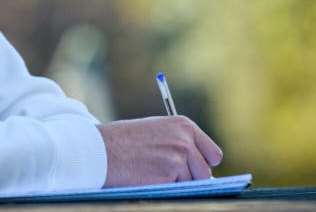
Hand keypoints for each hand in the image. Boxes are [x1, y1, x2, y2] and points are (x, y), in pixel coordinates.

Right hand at [96, 116, 222, 186]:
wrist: (101, 150)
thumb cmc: (126, 141)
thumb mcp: (158, 131)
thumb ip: (180, 143)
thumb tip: (202, 168)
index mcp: (184, 126)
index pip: (213, 154)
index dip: (203, 164)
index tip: (193, 169)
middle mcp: (185, 140)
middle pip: (205, 172)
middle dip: (191, 178)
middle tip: (167, 174)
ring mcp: (179, 157)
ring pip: (192, 184)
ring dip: (176, 184)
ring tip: (153, 172)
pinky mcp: (170, 175)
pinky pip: (177, 190)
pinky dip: (165, 189)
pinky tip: (148, 178)